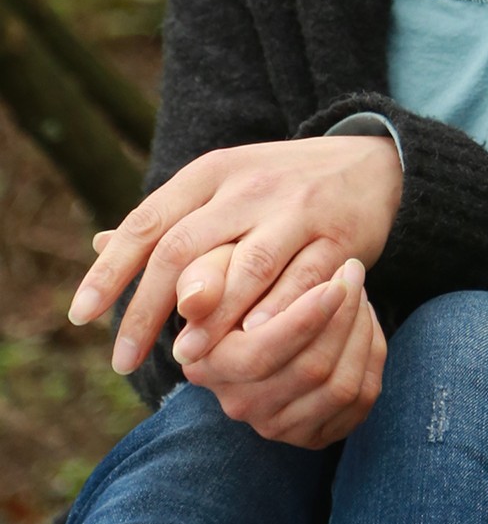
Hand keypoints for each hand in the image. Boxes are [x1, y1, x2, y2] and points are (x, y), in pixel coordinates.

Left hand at [69, 136, 401, 378]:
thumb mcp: (223, 188)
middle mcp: (250, 186)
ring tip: (182, 359)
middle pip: (186, 248)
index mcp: (212, 172)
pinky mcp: (338, 237)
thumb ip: (170, 219)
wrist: (370, 164)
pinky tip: (252, 342)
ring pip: (246, 268)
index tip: (80, 317)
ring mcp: (297, 210)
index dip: (112, 271)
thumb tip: (97, 245)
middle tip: (122, 358)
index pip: (149, 222)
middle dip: (148, 308)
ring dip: (211, 320)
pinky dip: (275, 314)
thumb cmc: (279, 187)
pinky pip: (303, 281)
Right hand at [175, 257, 387, 448]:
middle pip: (311, 370)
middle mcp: (240, 405)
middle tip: (353, 273)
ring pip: (342, 386)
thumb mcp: (218, 270)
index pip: (262, 355)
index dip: (307, 318)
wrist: (261, 315)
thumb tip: (198, 299)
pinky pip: (362, 397)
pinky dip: (372, 354)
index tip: (337, 280)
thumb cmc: (242, 281)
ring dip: (361, 333)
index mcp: (210, 367)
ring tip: (359, 294)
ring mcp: (279, 426)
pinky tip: (364, 323)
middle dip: (345, 316)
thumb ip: (207, 277)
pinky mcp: (316, 433)